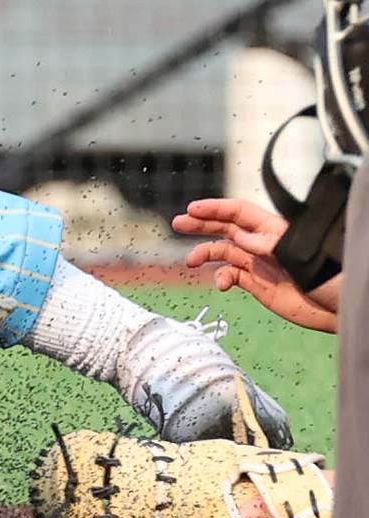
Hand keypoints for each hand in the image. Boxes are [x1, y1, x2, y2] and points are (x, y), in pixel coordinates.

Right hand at [173, 198, 340, 332]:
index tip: (192, 209)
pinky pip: (231, 276)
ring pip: (224, 252)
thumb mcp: (301, 257)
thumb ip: (271, 245)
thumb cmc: (330, 279)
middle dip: (202, 225)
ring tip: (190, 261)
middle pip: (227, 228)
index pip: (240, 213)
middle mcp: (264, 245)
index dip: (215, 209)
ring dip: (204, 253)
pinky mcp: (258, 284)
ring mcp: (260, 264)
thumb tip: (241, 236)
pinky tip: (220, 286)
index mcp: (275, 231)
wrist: (339, 309)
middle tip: (177, 223)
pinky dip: (220, 279)